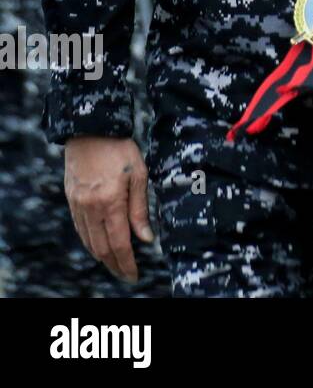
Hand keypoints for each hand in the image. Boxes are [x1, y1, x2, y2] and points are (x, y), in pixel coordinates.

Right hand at [64, 136, 153, 282]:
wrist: (90, 131)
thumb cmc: (121, 150)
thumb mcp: (139, 175)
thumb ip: (140, 210)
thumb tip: (146, 239)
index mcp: (111, 203)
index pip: (119, 244)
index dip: (127, 263)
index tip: (134, 275)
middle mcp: (91, 209)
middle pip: (102, 248)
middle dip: (115, 265)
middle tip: (126, 275)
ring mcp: (78, 206)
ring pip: (89, 241)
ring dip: (102, 256)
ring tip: (116, 264)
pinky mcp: (71, 201)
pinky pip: (80, 230)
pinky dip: (90, 242)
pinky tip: (100, 245)